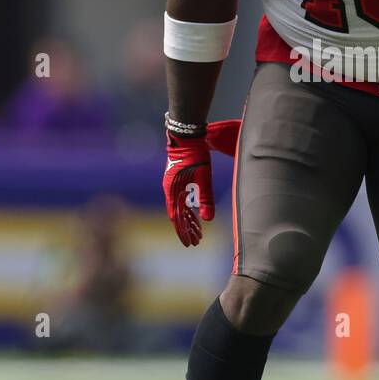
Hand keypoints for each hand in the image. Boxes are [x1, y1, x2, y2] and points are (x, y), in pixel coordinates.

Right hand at [163, 119, 240, 245]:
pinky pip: (181, 200)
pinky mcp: (177, 181)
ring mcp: (172, 186)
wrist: (186, 135)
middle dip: (187, 230)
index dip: (184, 232)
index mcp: (173, 192)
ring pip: (179, 209)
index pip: (177, 219)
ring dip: (188, 221)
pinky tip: (195, 216)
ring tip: (198, 232)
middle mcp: (170, 191)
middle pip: (178, 216)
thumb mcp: (204, 177)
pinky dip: (188, 210)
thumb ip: (206, 198)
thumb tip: (208, 220)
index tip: (190, 243)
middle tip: (196, 242)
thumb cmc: (196, 154)